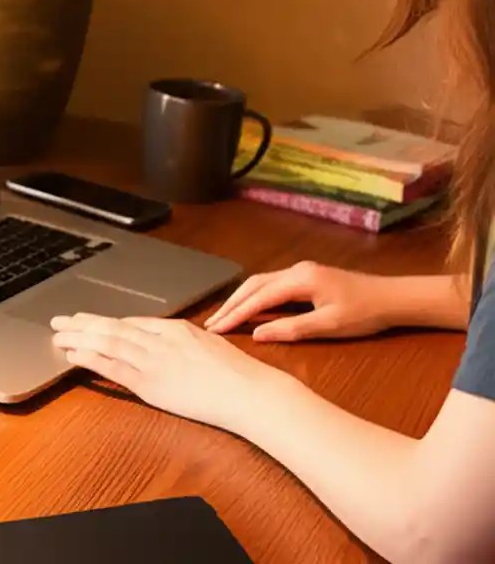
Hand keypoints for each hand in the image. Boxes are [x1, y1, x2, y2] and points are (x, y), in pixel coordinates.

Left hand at [50, 314, 291, 431]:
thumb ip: (183, 343)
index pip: (132, 322)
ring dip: (80, 338)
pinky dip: (92, 359)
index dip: (105, 322)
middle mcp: (161, 340)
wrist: (250, 393)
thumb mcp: (208, 346)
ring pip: (108, 343)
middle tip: (59, 320)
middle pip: (114, 327)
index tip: (86, 320)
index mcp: (176, 328)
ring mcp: (154, 361)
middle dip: (83, 323)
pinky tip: (74, 355)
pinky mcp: (151, 383)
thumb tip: (167, 343)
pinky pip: (114, 368)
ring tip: (59, 335)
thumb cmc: (237, 374)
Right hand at [204, 262, 391, 342]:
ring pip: (260, 283)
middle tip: (210, 324)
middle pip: (253, 285)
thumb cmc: (366, 313)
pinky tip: (248, 308)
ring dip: (240, 299)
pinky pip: (271, 285)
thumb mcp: (329, 325)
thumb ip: (291, 329)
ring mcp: (300, 272)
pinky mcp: (306, 277)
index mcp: (300, 279)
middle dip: (230, 304)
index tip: (215, 329)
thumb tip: (257, 334)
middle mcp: (296, 271)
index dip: (235, 314)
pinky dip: (253, 297)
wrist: (395, 298)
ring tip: (223, 317)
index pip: (258, 297)